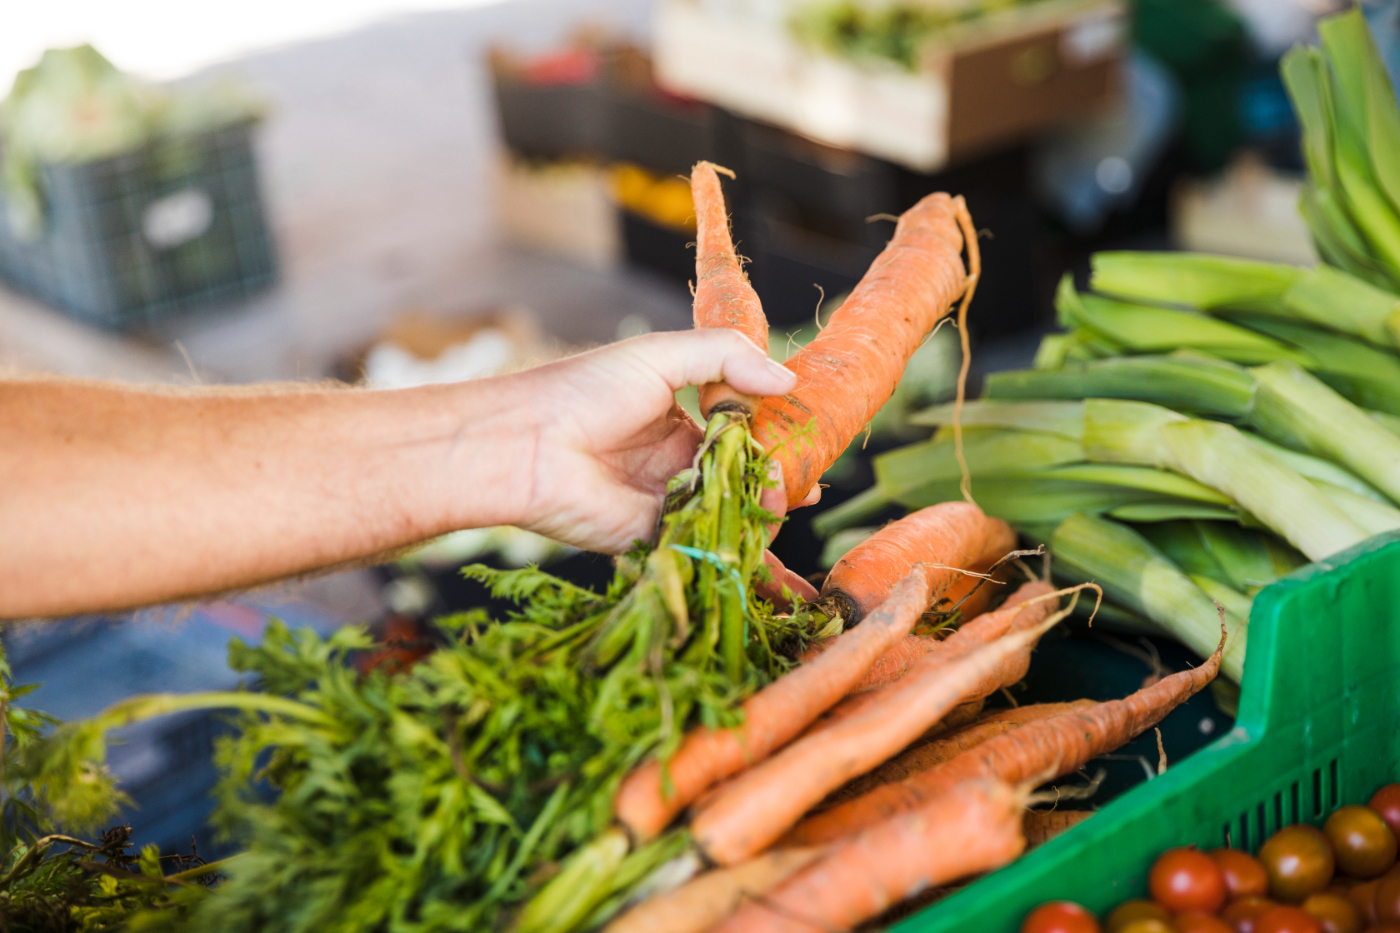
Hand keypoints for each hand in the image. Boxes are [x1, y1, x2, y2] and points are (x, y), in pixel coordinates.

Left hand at [502, 330, 800, 553]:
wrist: (526, 446)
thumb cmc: (583, 391)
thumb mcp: (659, 355)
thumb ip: (726, 357)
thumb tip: (789, 380)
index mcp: (679, 419)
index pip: (743, 431)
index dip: (774, 439)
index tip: (805, 444)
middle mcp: (676, 464)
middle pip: (743, 478)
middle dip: (775, 483)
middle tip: (794, 485)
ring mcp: (668, 504)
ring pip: (730, 515)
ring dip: (762, 516)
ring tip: (776, 506)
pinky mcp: (656, 542)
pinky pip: (705, 551)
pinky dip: (741, 564)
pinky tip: (778, 572)